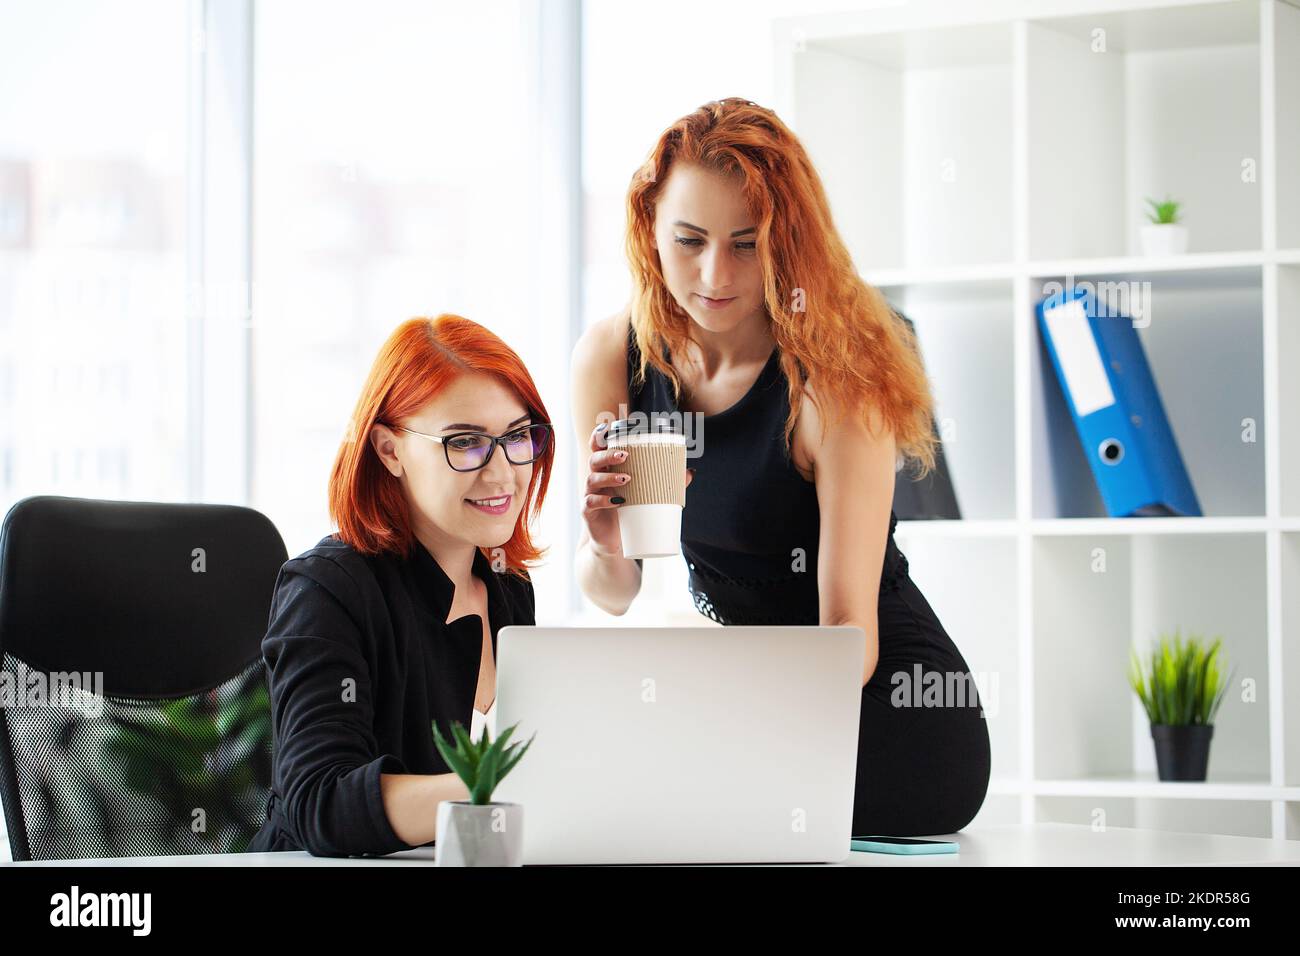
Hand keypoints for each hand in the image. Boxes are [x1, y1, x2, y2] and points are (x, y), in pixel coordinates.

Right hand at [581, 422, 692, 558]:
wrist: (613, 540)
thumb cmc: (627, 510)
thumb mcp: (643, 494)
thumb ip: (664, 482)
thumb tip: (689, 472)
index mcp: (607, 468)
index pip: (599, 446)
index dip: (600, 435)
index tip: (610, 427)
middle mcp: (596, 477)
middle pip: (594, 458)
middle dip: (608, 454)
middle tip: (625, 455)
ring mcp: (589, 493)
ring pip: (592, 478)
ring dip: (609, 476)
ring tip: (627, 478)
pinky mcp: (587, 511)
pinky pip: (591, 502)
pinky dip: (603, 500)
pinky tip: (616, 502)